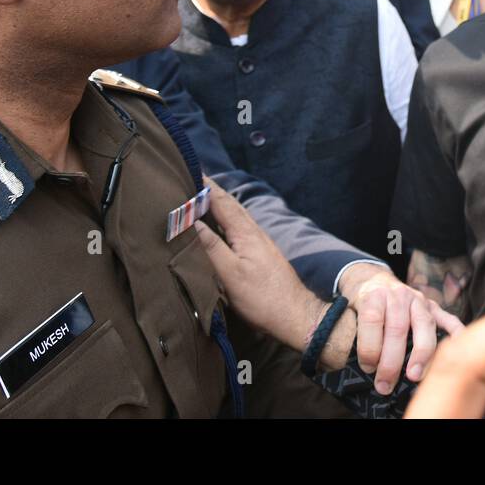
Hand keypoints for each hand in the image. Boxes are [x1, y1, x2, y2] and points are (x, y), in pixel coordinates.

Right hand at [193, 184, 322, 352]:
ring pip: (236, 215)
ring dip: (219, 202)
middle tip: (193, 176)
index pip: (221, 202)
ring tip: (203, 194)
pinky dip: (226, 218)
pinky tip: (222, 223)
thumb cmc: (262, 298)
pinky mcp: (261, 253)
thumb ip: (211, 247)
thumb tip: (192, 222)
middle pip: (230, 204)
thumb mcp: (230, 275)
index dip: (205, 186)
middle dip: (212, 190)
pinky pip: (239, 227)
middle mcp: (254, 232)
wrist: (294, 315)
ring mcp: (259, 242)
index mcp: (245, 233)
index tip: (189, 169)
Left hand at [338, 263, 463, 393]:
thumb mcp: (351, 312)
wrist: (374, 281)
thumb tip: (365, 367)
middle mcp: (398, 295)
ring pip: (424, 325)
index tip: (368, 368)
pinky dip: (456, 334)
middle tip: (385, 385)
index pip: (372, 320)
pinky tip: (458, 349)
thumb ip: (357, 333)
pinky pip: (449, 319)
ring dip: (421, 354)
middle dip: (391, 362)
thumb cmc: (362, 304)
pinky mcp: (434, 307)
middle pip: (397, 328)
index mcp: (374, 295)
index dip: (369, 348)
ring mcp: (419, 300)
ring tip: (414, 376)